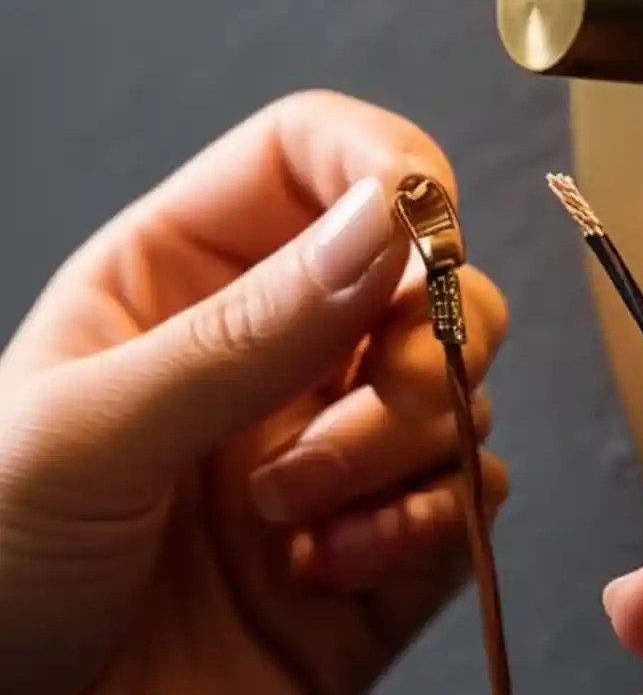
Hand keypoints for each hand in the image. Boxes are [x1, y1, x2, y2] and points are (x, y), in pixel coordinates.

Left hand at [0, 91, 508, 694]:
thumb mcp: (84, 435)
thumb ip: (242, 334)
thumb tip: (386, 225)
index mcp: (184, 282)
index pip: (313, 159)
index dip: (384, 164)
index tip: (427, 220)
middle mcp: (278, 355)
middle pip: (426, 273)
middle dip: (425, 332)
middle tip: (371, 388)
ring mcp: (339, 448)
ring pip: (461, 386)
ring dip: (395, 449)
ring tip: (288, 514)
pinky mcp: (388, 542)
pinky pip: (472, 497)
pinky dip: (422, 528)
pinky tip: (328, 568)